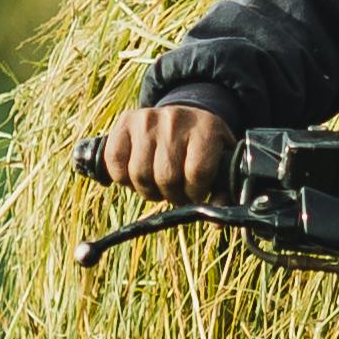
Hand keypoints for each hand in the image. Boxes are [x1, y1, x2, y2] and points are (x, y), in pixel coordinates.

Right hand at [95, 102, 230, 201]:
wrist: (182, 116)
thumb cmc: (202, 146)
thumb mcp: (220, 161)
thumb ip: (223, 190)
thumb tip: (216, 222)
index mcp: (206, 128)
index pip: (197, 172)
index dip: (195, 194)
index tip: (195, 195)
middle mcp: (176, 119)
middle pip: (166, 177)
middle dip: (170, 195)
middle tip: (174, 193)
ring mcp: (147, 118)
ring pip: (140, 173)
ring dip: (147, 190)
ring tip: (157, 185)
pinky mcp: (125, 121)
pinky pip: (115, 162)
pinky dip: (123, 178)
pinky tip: (136, 176)